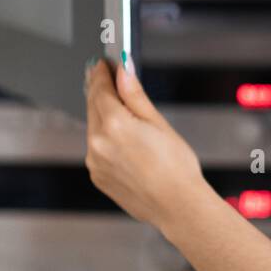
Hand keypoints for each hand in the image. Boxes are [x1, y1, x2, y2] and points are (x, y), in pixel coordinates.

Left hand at [84, 58, 203, 231]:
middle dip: (100, 92)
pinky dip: (105, 139)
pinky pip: (97, 149)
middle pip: (93, 107)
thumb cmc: (176, 168)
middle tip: (107, 78)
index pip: (100, 90)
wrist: (177, 206)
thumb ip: (135, 96)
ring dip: (103, 116)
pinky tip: (124, 141)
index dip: (101, 74)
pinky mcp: (97, 176)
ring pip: (94, 129)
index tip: (102, 64)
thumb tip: (123, 72)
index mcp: (114, 125)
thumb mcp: (158, 123)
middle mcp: (98, 143)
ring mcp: (95, 162)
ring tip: (121, 111)